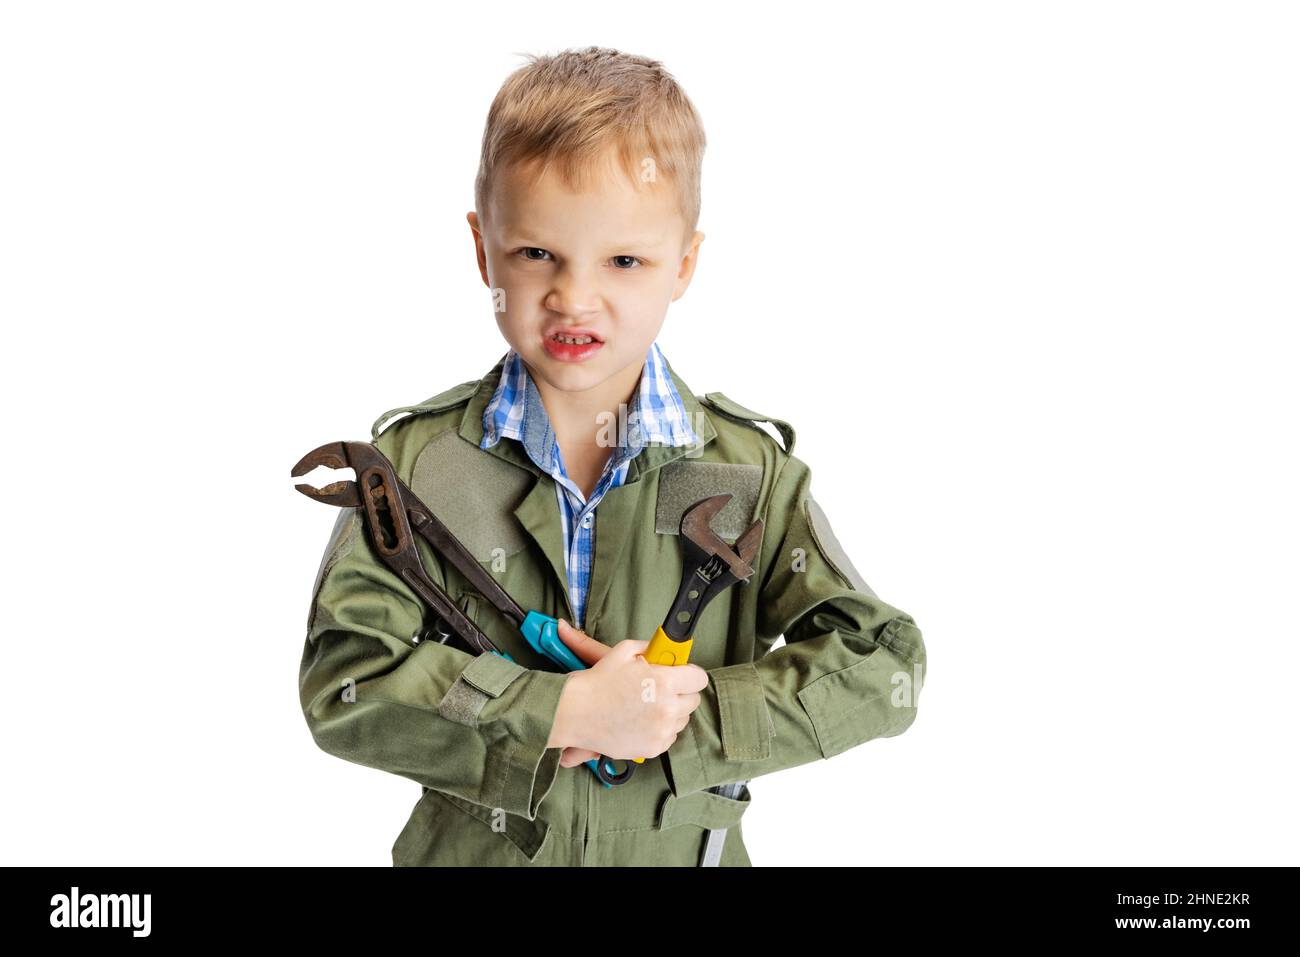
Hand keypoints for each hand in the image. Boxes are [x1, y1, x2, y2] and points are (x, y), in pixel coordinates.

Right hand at [550, 618, 707, 761]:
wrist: (575, 713)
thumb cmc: (599, 680)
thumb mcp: (626, 651)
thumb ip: (652, 648)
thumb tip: (666, 649)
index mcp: (664, 682)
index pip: (699, 679)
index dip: (689, 674)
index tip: (681, 674)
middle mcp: (667, 708)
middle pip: (693, 700)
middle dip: (681, 692)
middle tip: (662, 689)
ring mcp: (661, 731)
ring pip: (682, 719)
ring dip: (671, 711)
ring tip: (648, 705)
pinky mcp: (653, 748)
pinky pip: (670, 736)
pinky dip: (660, 729)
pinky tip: (642, 720)